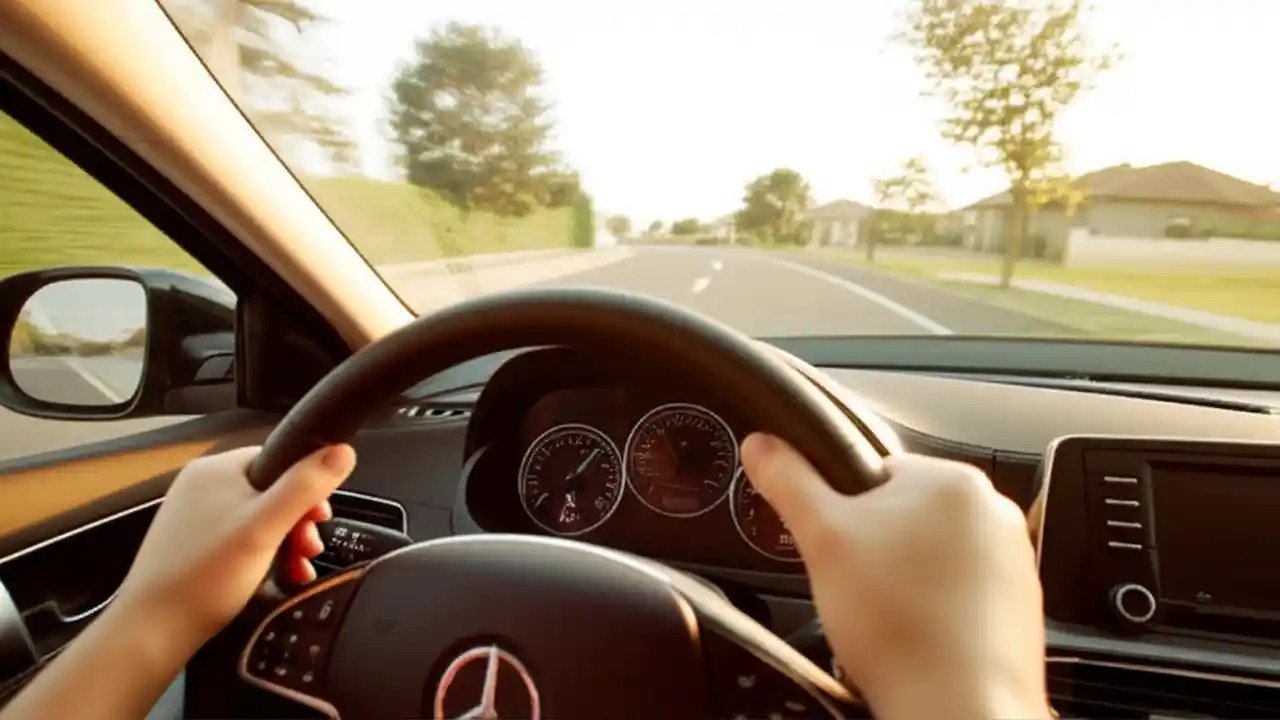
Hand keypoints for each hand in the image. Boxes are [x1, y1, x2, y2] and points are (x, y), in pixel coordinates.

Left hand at [114, 444, 355, 647]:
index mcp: (217, 469)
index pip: (279, 459)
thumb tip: (343, 450)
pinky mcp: (192, 543)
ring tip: (298, 567)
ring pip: (259, 518)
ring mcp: (195, 515)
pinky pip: (240, 538)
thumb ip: (305, 487)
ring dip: (287, 541)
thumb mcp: (266, 527)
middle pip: (271, 491)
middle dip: (299, 521)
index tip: (321, 517)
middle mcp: (202, 485)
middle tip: (310, 548)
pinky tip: (278, 576)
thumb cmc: (208, 575)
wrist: (153, 630)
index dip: (307, 486)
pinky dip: (264, 554)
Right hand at [740, 434, 1048, 719]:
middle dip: (878, 549)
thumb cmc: (899, 626)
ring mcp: (1015, 561)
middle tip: (861, 589)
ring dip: (907, 580)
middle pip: (907, 516)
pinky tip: (920, 636)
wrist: (958, 707)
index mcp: (953, 480)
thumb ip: (789, 481)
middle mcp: (996, 512)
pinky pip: (964, 594)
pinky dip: (938, 611)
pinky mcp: (1022, 606)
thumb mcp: (822, 540)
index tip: (841, 550)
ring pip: (935, 556)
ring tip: (891, 618)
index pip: (877, 473)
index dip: (845, 514)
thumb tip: (763, 445)